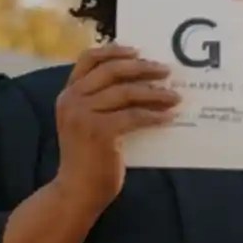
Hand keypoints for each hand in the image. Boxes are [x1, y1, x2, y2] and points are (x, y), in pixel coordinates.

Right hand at [52, 43, 179, 213]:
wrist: (77, 191)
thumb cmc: (88, 158)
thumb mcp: (87, 122)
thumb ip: (101, 101)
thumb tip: (142, 81)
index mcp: (68, 94)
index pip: (88, 59)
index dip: (113, 50)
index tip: (137, 50)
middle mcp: (72, 100)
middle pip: (112, 71)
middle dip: (142, 68)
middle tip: (166, 70)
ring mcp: (83, 115)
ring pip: (127, 92)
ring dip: (155, 93)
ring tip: (175, 96)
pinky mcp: (99, 131)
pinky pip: (134, 116)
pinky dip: (155, 115)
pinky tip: (169, 117)